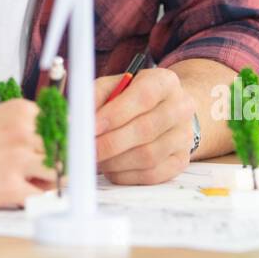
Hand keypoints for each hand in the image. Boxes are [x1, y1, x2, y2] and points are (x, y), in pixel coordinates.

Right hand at [0, 98, 56, 208]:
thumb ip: (9, 118)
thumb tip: (30, 129)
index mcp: (19, 110)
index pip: (62, 124)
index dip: (60, 140)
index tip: (56, 149)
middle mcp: (24, 131)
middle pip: (65, 149)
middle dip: (59, 160)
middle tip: (48, 170)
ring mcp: (19, 160)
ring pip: (60, 174)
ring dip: (53, 181)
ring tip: (36, 185)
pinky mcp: (9, 189)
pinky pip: (43, 198)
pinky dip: (40, 201)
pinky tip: (26, 198)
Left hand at [93, 68, 196, 184]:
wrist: (166, 111)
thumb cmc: (132, 98)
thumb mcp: (113, 86)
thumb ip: (94, 97)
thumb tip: (74, 120)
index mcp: (164, 82)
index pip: (143, 97)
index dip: (115, 114)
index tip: (90, 127)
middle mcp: (181, 107)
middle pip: (145, 130)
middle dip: (110, 143)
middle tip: (87, 149)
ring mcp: (184, 136)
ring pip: (148, 156)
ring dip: (115, 161)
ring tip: (97, 158)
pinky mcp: (180, 161)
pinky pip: (152, 175)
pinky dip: (126, 175)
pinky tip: (111, 168)